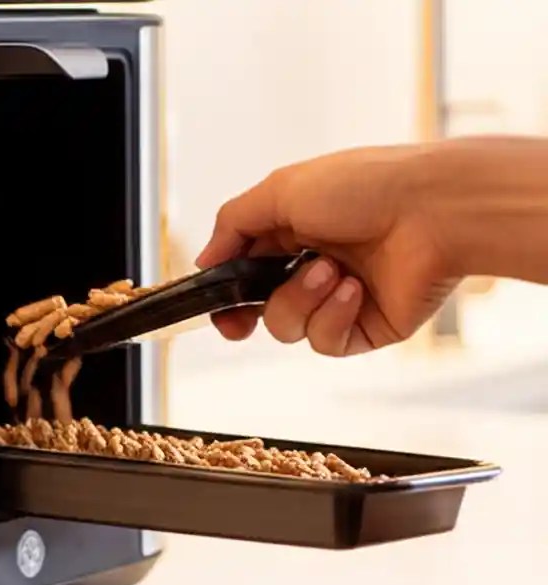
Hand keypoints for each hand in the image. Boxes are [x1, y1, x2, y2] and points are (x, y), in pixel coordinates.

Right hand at [196, 144, 461, 355]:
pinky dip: (333, 315)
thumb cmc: (367, 186)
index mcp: (291, 231)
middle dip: (249, 311)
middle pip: (257, 309)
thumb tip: (205, 259)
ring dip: (299, 300)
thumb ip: (232, 223)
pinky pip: (325, 342)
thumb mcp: (280, 189)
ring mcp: (338, 300)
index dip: (223, 294)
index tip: (214, 306)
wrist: (436, 210)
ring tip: (331, 271)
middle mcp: (312, 266)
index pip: (242, 272)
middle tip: (242, 318)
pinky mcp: (365, 327)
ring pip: (287, 328)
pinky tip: (354, 289)